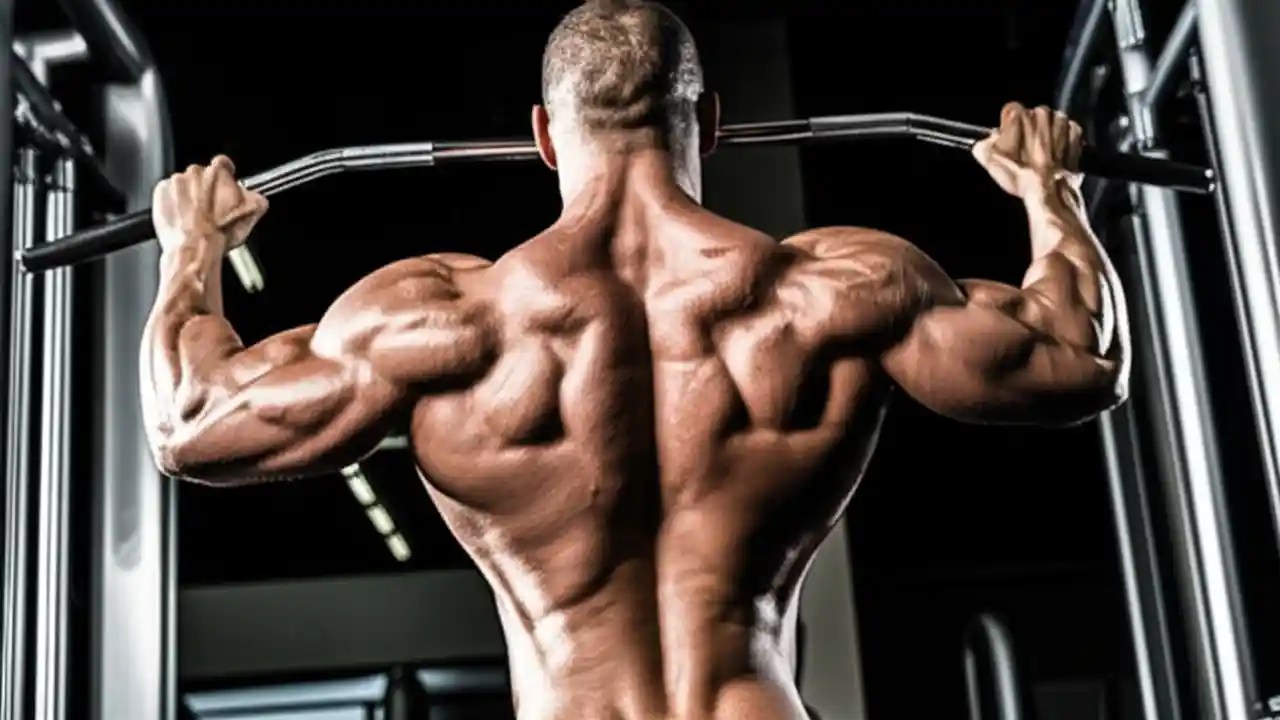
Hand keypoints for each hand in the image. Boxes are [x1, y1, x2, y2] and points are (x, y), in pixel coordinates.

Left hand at [152, 155, 267, 253]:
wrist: (194, 248)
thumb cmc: (220, 233)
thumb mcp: (250, 216)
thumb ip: (256, 199)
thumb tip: (256, 196)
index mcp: (218, 173)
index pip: (223, 164)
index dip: (225, 175)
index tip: (224, 186)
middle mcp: (196, 172)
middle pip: (202, 175)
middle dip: (206, 189)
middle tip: (209, 209)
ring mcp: (176, 181)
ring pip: (184, 184)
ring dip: (189, 196)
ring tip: (194, 217)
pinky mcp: (161, 192)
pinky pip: (167, 192)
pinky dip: (173, 201)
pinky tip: (181, 216)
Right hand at [972, 102, 1082, 198]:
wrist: (1048, 191)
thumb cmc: (1022, 177)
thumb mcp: (992, 163)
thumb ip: (983, 147)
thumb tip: (985, 142)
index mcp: (1019, 117)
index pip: (1012, 109)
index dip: (1010, 125)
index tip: (1011, 138)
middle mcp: (1041, 116)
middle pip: (1035, 113)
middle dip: (1031, 129)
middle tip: (1027, 150)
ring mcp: (1060, 124)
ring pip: (1054, 119)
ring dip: (1050, 133)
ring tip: (1043, 152)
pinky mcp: (1076, 135)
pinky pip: (1071, 129)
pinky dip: (1066, 139)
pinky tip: (1057, 153)